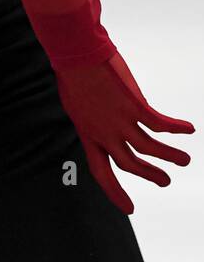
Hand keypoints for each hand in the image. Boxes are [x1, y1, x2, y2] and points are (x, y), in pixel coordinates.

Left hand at [55, 49, 194, 213]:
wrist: (74, 52)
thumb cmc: (73, 70)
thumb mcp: (77, 101)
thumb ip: (96, 115)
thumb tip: (119, 117)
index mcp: (87, 133)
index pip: (101, 172)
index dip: (115, 192)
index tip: (129, 209)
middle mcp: (104, 133)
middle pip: (129, 164)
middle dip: (149, 175)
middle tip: (165, 182)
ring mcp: (119, 121)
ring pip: (149, 148)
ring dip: (169, 156)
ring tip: (185, 161)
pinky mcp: (133, 105)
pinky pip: (159, 123)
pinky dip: (176, 127)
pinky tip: (189, 128)